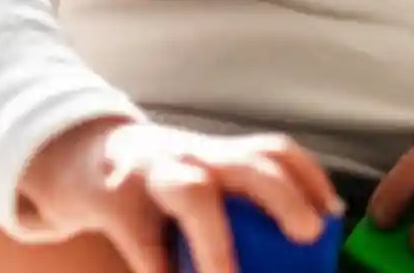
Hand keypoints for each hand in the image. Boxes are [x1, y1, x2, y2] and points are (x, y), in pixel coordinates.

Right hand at [21, 118, 342, 272]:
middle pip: (248, 165)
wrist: (79, 157)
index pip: (275, 152)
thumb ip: (237, 204)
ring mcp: (153, 176)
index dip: (310, 178)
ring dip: (218, 240)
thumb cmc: (156, 182)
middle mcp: (193, 158)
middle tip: (307, 233)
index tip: (334, 213)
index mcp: (219, 155)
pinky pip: (144, 244)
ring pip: (193, 195)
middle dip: (283, 196)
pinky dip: (161, 271)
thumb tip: (297, 245)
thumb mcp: (197, 179)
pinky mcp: (115, 204)